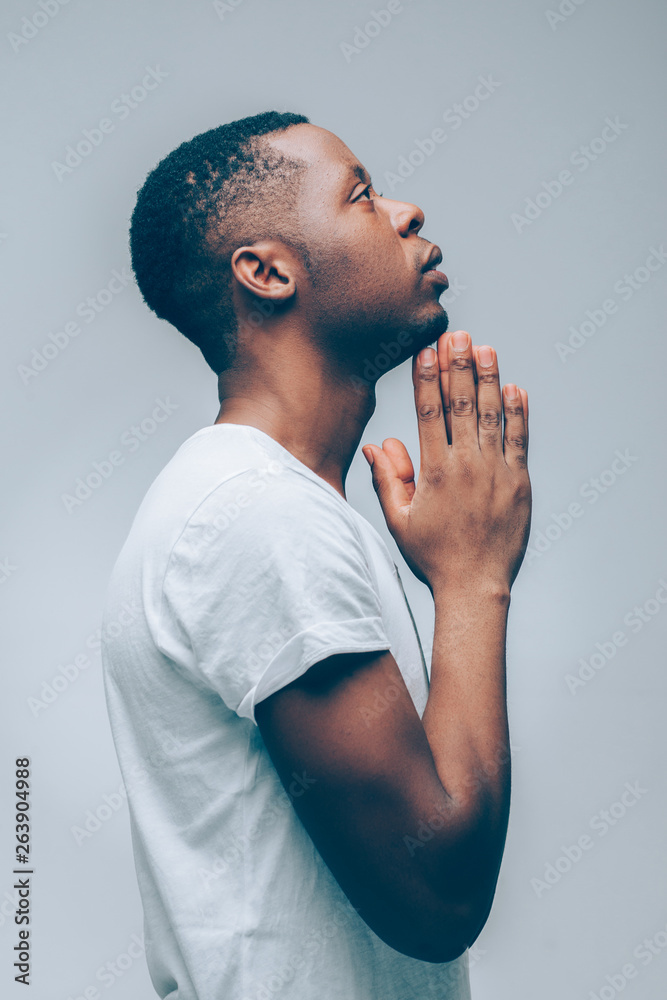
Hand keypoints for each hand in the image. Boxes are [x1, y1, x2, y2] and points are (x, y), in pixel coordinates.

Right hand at [361, 331, 531, 593]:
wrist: (475, 584)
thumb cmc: (434, 555)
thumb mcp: (399, 520)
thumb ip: (389, 479)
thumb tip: (377, 445)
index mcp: (434, 472)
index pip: (429, 413)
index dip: (427, 379)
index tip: (426, 352)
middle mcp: (466, 466)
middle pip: (461, 405)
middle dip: (459, 366)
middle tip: (458, 336)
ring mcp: (496, 471)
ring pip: (492, 415)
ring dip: (489, 379)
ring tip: (486, 349)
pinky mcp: (519, 481)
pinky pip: (520, 439)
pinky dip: (519, 413)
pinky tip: (515, 389)